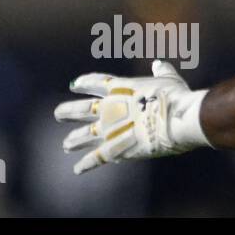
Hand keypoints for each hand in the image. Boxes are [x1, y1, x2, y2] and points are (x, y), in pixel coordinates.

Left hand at [55, 61, 208, 173]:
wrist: (176, 118)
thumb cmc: (175, 96)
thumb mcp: (168, 79)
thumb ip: (161, 71)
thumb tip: (159, 64)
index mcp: (119, 88)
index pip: (95, 82)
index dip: (84, 83)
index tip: (73, 85)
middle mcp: (108, 108)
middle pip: (81, 109)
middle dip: (68, 112)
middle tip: (57, 114)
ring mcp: (109, 129)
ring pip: (84, 135)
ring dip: (74, 140)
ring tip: (66, 145)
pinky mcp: (115, 148)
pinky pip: (96, 158)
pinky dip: (86, 164)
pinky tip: (76, 169)